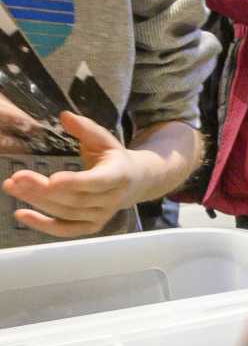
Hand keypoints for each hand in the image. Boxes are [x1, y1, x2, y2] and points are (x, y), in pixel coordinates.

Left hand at [3, 111, 147, 236]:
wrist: (137, 182)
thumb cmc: (114, 157)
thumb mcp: (105, 140)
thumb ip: (86, 129)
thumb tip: (65, 116)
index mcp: (119, 175)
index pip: (98, 182)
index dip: (75, 182)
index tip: (51, 179)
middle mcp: (112, 200)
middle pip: (75, 199)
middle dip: (43, 190)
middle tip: (16, 178)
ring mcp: (102, 215)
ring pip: (66, 212)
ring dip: (37, 202)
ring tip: (12, 187)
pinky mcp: (91, 226)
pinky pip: (66, 229)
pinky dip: (43, 225)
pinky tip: (21, 214)